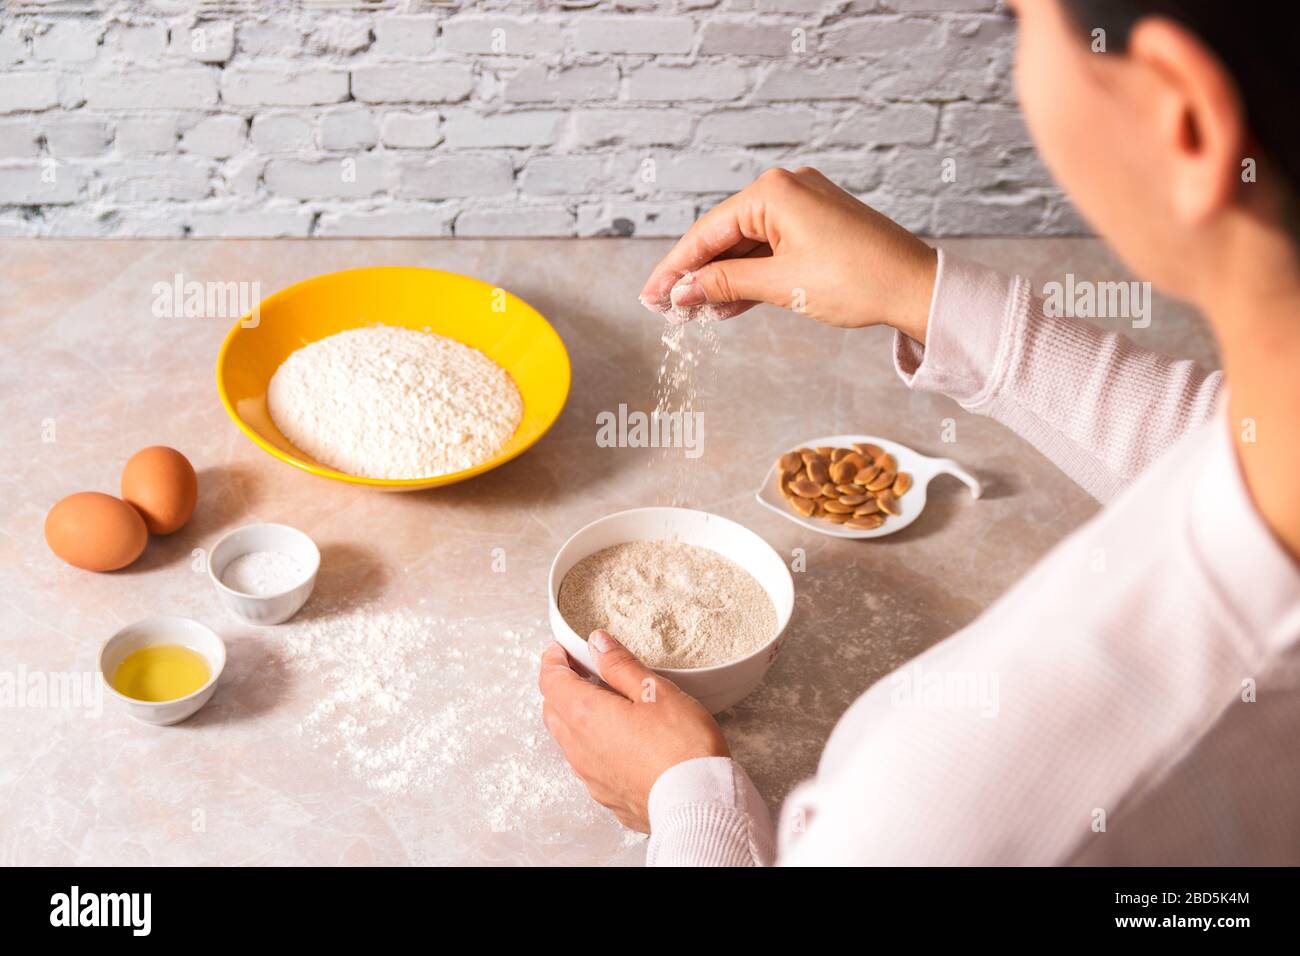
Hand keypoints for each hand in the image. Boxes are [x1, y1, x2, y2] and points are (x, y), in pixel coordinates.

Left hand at [538, 630, 728, 832]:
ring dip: (574, 717)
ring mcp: (591, 776)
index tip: (558, 650)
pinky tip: (616, 740)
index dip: (552, 661)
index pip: (551, 681)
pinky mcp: (607, 796)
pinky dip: (591, 745)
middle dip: (559, 687)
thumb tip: (598, 644)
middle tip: (578, 671)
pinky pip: (587, 765)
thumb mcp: (655, 691)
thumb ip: (621, 666)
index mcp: (586, 715)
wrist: (698, 804)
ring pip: (567, 740)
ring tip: (600, 704)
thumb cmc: (681, 746)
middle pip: (552, 710)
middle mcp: (579, 748)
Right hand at [639, 166, 938, 342]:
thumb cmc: (857, 279)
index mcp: (774, 191)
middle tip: (667, 309)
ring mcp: (803, 205)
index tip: (651, 297)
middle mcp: (786, 188)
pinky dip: (751, 276)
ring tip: (695, 315)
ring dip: (723, 280)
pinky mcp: (816, 225)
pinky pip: (770, 249)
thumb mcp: (781, 285)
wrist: (915, 286)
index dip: (675, 268)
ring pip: (747, 245)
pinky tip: (728, 305)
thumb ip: (725, 284)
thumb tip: (682, 292)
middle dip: (697, 275)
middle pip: (723, 235)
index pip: (707, 231)